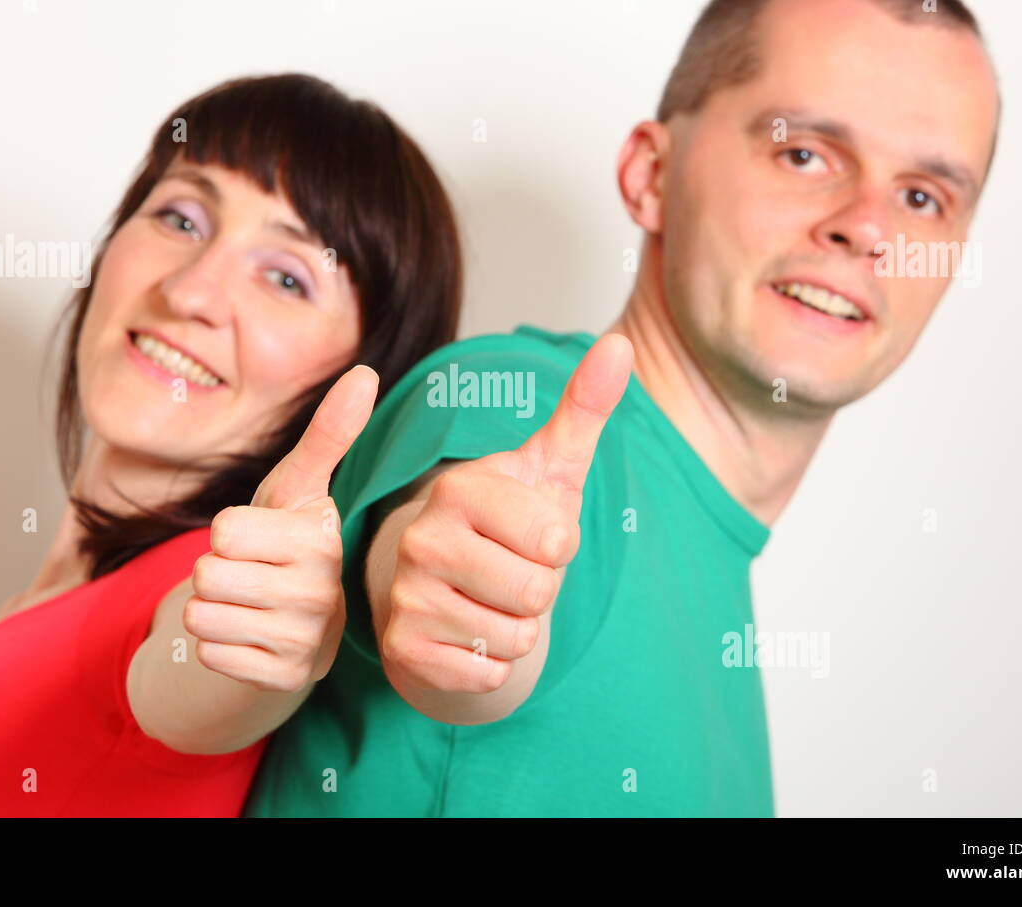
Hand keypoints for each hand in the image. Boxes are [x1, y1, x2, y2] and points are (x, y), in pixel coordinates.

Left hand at [184, 365, 377, 691]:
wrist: (301, 625)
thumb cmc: (288, 542)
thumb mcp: (300, 487)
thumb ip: (329, 433)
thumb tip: (366, 372)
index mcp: (320, 539)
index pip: (222, 530)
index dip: (228, 531)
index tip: (262, 539)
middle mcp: (319, 592)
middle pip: (206, 573)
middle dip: (216, 571)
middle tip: (252, 575)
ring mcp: (303, 639)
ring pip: (200, 613)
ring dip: (214, 609)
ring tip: (249, 604)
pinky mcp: (282, 678)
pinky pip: (209, 651)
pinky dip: (220, 645)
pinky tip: (251, 636)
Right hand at [380, 334, 632, 693]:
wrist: (449, 586)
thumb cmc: (510, 524)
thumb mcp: (549, 468)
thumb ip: (583, 409)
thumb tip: (619, 347)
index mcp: (459, 489)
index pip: (556, 540)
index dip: (560, 546)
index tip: (533, 534)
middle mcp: (421, 538)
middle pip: (536, 593)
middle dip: (540, 592)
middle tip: (511, 572)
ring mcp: (405, 594)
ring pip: (514, 637)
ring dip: (518, 628)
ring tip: (491, 601)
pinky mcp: (402, 648)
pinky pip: (487, 674)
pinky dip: (492, 664)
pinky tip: (469, 634)